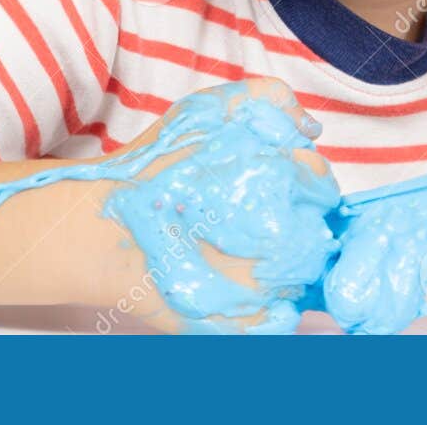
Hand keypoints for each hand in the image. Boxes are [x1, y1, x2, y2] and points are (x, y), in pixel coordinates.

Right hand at [88, 77, 339, 333]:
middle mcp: (290, 235)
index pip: (322, 182)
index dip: (294, 179)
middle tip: (242, 215)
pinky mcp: (254, 326)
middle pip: (318, 226)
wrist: (104, 230)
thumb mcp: (214, 107)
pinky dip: (267, 303)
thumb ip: (273, 101)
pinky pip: (284, 315)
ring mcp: (275, 287)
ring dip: (280, 260)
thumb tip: (310, 130)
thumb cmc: (156, 167)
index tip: (262, 184)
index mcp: (287, 181)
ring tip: (231, 248)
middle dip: (290, 218)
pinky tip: (229, 280)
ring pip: (303, 272)